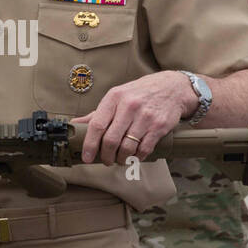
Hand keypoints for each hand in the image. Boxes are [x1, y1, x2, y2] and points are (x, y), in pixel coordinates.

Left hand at [73, 71, 195, 164]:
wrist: (172, 87)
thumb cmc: (139, 93)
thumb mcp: (117, 96)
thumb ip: (97, 113)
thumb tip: (74, 124)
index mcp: (114, 97)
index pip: (97, 125)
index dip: (90, 144)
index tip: (87, 157)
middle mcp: (129, 106)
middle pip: (111, 140)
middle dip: (106, 156)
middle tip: (107, 160)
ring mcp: (145, 116)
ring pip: (127, 147)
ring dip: (122, 158)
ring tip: (120, 158)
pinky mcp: (159, 126)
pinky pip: (144, 149)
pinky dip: (138, 157)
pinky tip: (135, 155)